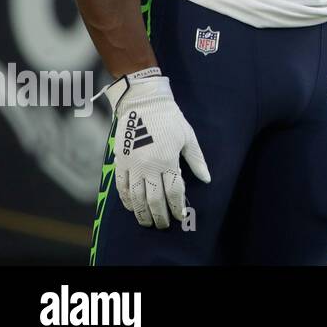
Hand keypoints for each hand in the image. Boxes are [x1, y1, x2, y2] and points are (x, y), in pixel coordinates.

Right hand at [102, 70, 210, 229]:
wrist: (143, 102)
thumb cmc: (169, 118)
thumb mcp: (188, 137)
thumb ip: (196, 160)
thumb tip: (206, 179)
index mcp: (168, 161)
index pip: (173, 192)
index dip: (177, 207)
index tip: (181, 216)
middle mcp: (149, 167)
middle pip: (154, 200)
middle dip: (160, 216)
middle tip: (164, 225)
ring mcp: (132, 165)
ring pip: (136, 198)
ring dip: (142, 213)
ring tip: (148, 222)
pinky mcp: (120, 162)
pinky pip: (121, 187)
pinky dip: (126, 200)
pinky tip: (132, 207)